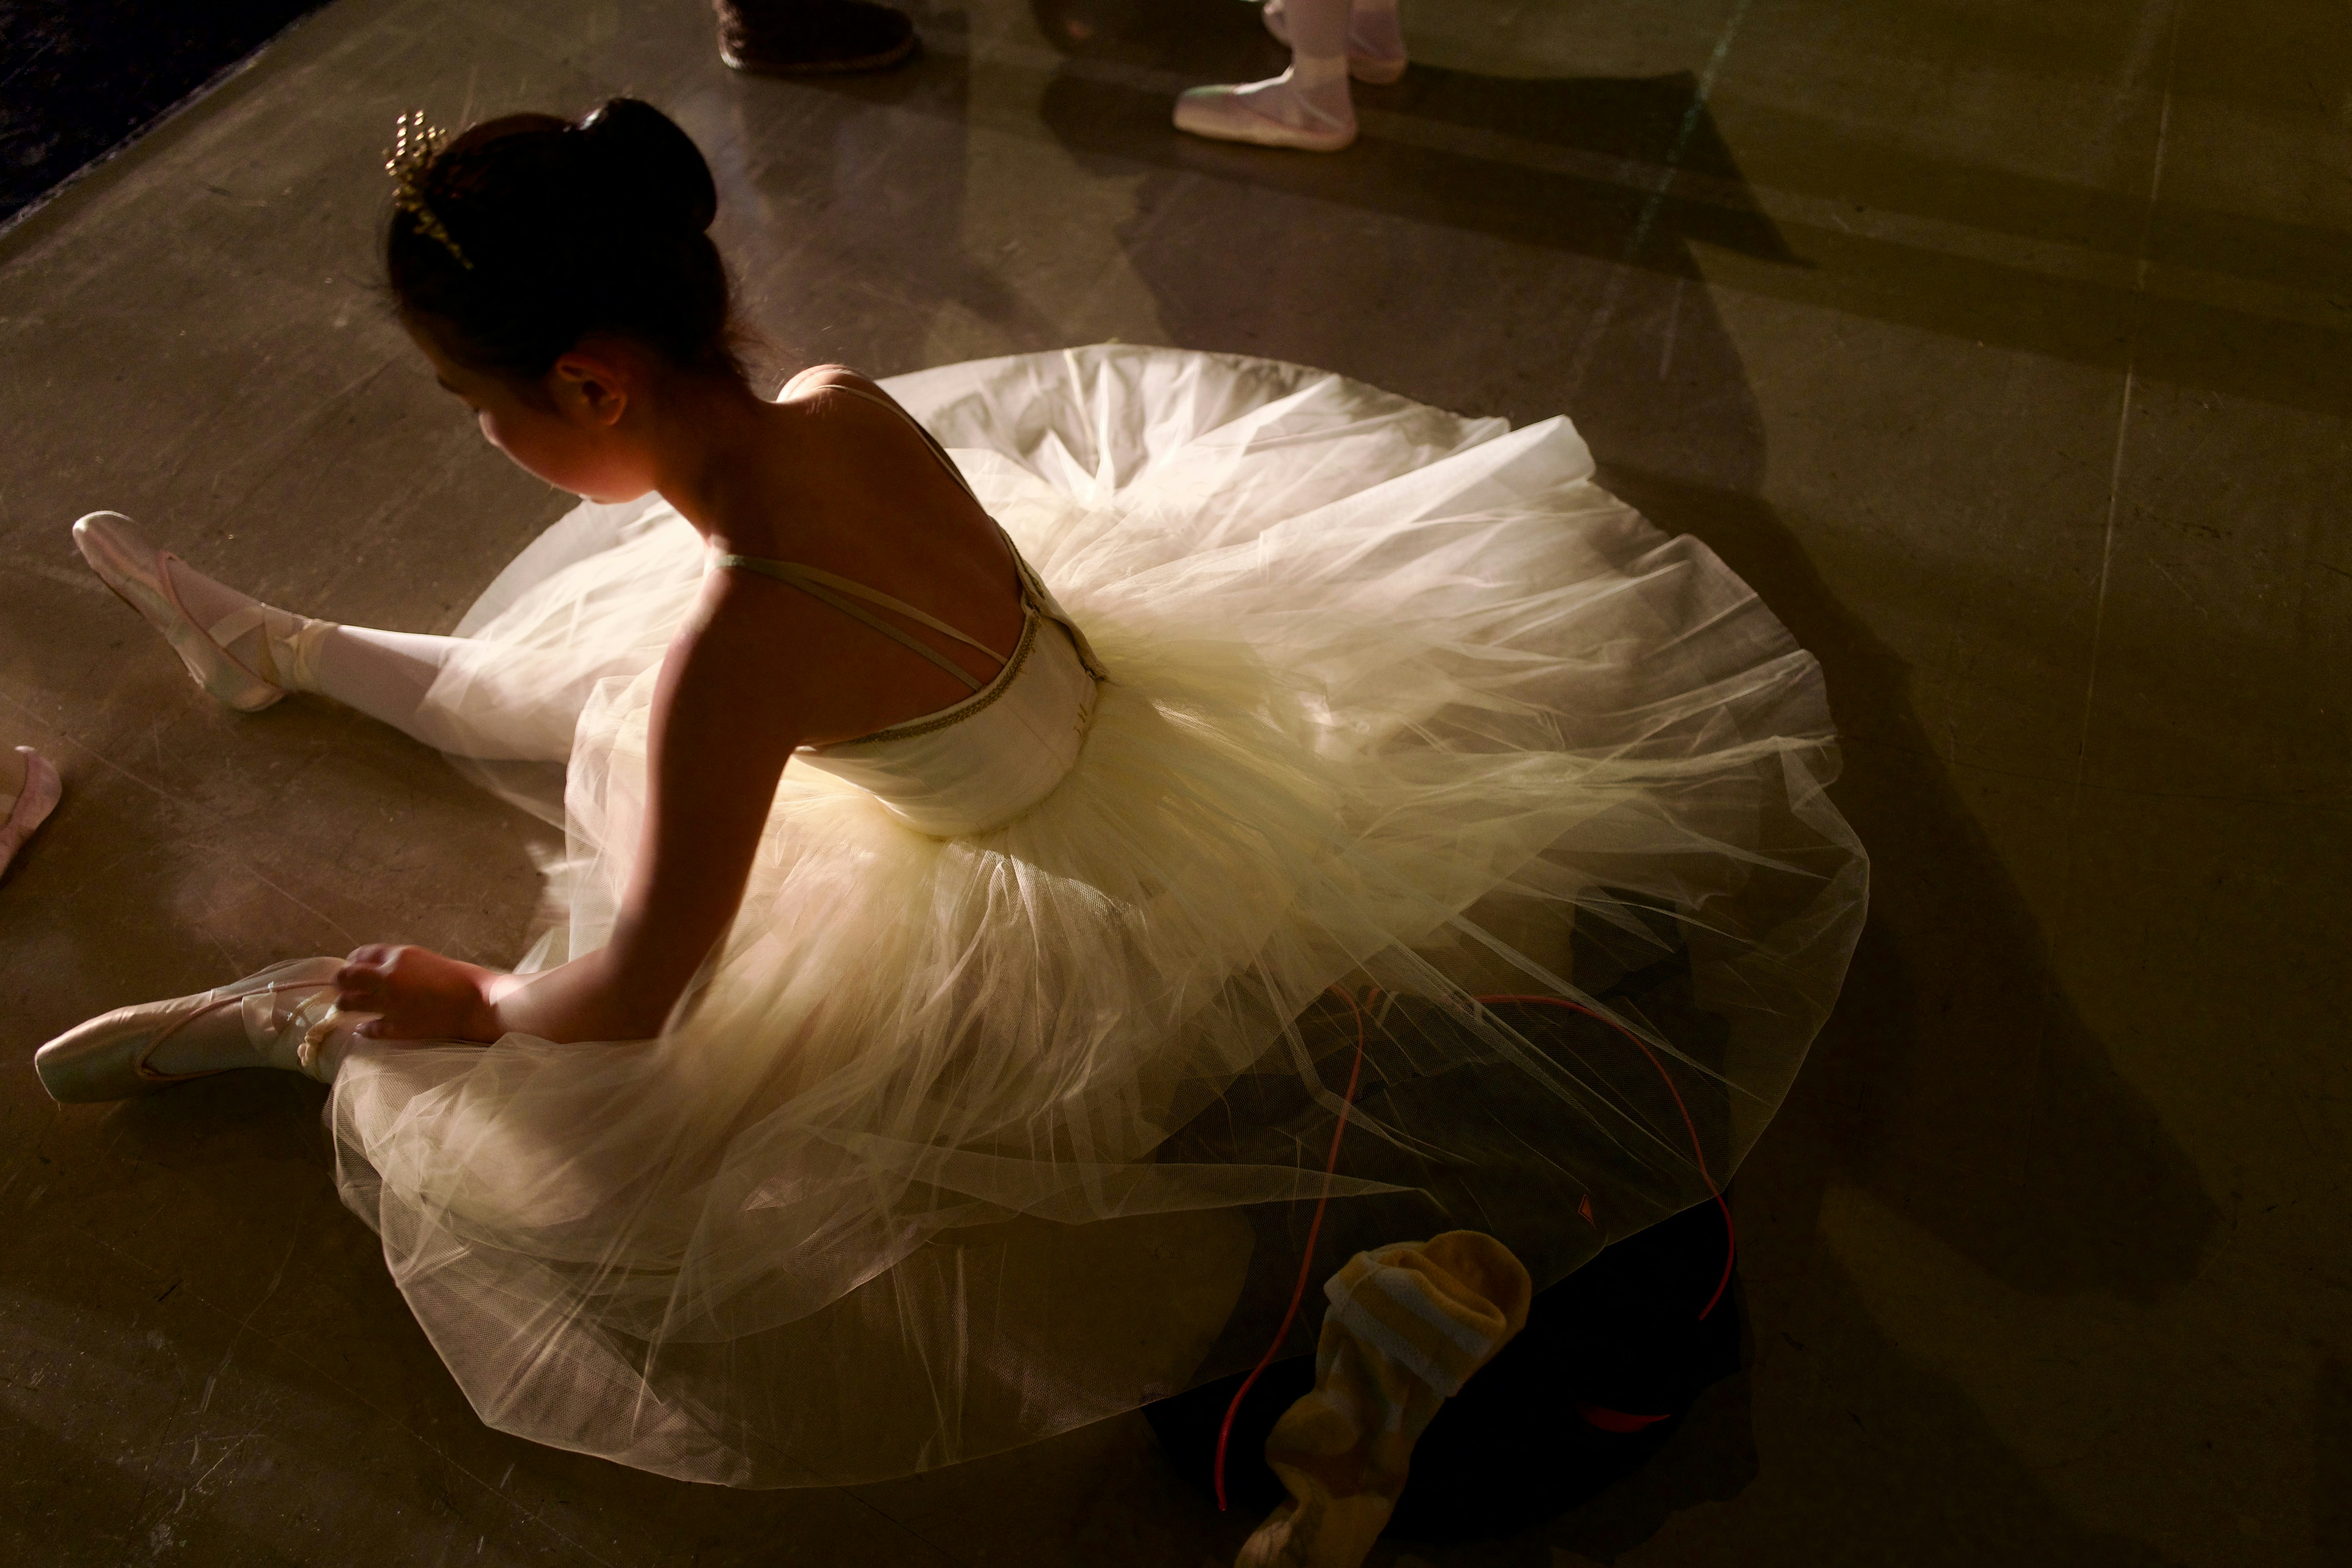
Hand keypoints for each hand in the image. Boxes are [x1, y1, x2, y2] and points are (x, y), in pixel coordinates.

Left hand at [336, 944, 500, 1041]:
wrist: (480, 1004)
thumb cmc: (465, 978)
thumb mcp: (429, 959)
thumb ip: (404, 964)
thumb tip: (386, 970)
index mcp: (399, 956)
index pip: (361, 954)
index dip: (354, 961)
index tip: (354, 966)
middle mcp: (387, 978)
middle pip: (346, 977)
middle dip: (341, 981)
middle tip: (344, 987)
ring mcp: (389, 1004)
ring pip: (349, 1003)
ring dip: (345, 1004)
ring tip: (347, 1006)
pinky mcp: (396, 1027)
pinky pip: (369, 1028)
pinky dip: (364, 1028)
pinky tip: (363, 1028)